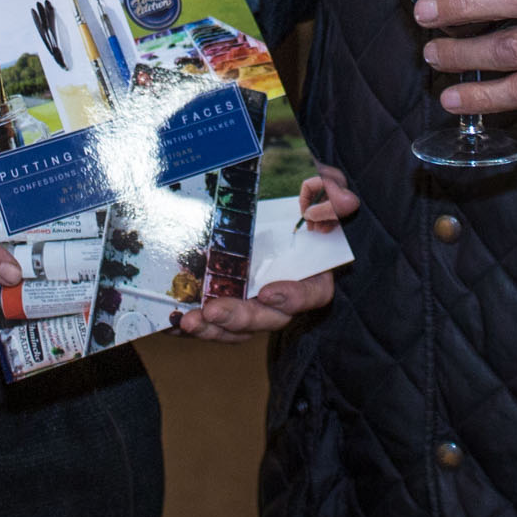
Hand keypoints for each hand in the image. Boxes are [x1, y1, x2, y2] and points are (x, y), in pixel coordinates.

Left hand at [177, 167, 357, 343]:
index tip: (269, 293)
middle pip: (268, 318)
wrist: (273, 198)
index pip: (312, 294)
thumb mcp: (323, 188)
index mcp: (314, 271)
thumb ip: (334, 194)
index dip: (293, 298)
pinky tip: (172, 322)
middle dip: (240, 317)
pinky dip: (196, 323)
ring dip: (214, 328)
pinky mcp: (230, 301)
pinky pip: (215, 320)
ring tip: (189, 321)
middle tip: (213, 310)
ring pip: (239, 326)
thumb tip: (344, 201)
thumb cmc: (304, 197)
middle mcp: (285, 294)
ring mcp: (256, 301)